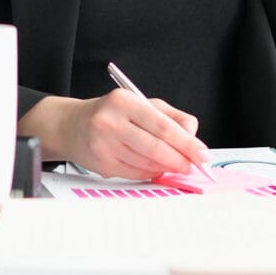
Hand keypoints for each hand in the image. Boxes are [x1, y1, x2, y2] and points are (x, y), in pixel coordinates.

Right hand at [22, 91, 209, 179]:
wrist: (72, 125)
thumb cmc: (112, 113)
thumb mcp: (142, 104)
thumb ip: (172, 117)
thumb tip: (193, 138)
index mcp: (125, 101)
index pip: (163, 126)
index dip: (187, 144)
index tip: (203, 154)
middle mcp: (111, 122)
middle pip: (156, 148)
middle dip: (180, 160)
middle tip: (192, 165)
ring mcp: (104, 145)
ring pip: (147, 164)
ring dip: (165, 167)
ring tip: (171, 163)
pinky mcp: (102, 164)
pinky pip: (136, 173)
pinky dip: (150, 172)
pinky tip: (152, 166)